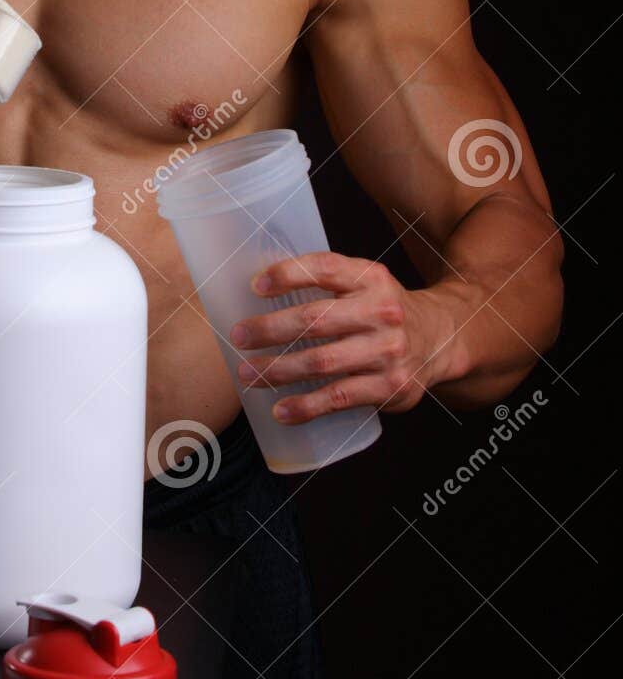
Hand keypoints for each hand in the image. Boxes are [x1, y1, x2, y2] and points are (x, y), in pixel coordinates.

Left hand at [229, 252, 456, 422]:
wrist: (440, 338)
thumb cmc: (382, 309)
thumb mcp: (365, 282)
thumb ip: (325, 281)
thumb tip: (256, 289)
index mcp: (371, 278)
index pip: (325, 268)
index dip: (288, 274)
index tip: (255, 286)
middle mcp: (382, 312)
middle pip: (316, 320)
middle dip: (270, 329)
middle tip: (237, 336)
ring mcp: (388, 352)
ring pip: (323, 362)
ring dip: (279, 370)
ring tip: (248, 374)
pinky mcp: (390, 387)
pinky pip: (340, 397)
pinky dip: (307, 406)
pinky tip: (281, 410)